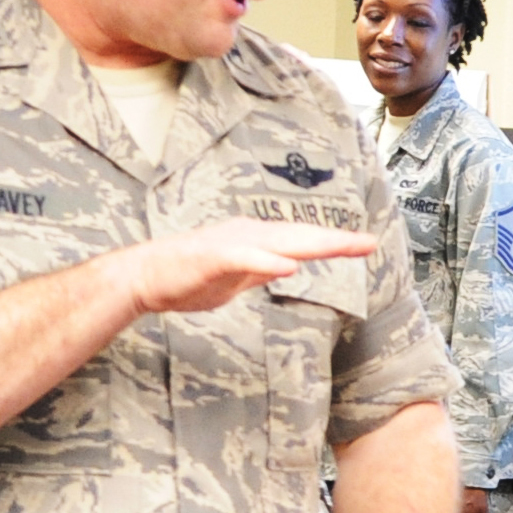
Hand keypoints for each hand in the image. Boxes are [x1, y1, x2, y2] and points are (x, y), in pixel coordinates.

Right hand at [117, 216, 377, 315]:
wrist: (143, 278)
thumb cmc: (187, 277)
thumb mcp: (236, 277)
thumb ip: (261, 270)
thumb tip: (286, 266)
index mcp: (255, 240)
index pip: (302, 241)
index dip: (334, 243)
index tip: (365, 245)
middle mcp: (247, 234)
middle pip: (300, 236)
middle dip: (336, 239)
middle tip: (369, 243)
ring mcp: (230, 243)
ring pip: (279, 242)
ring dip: (312, 243)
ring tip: (343, 245)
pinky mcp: (212, 257)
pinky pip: (244, 259)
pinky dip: (267, 262)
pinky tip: (289, 266)